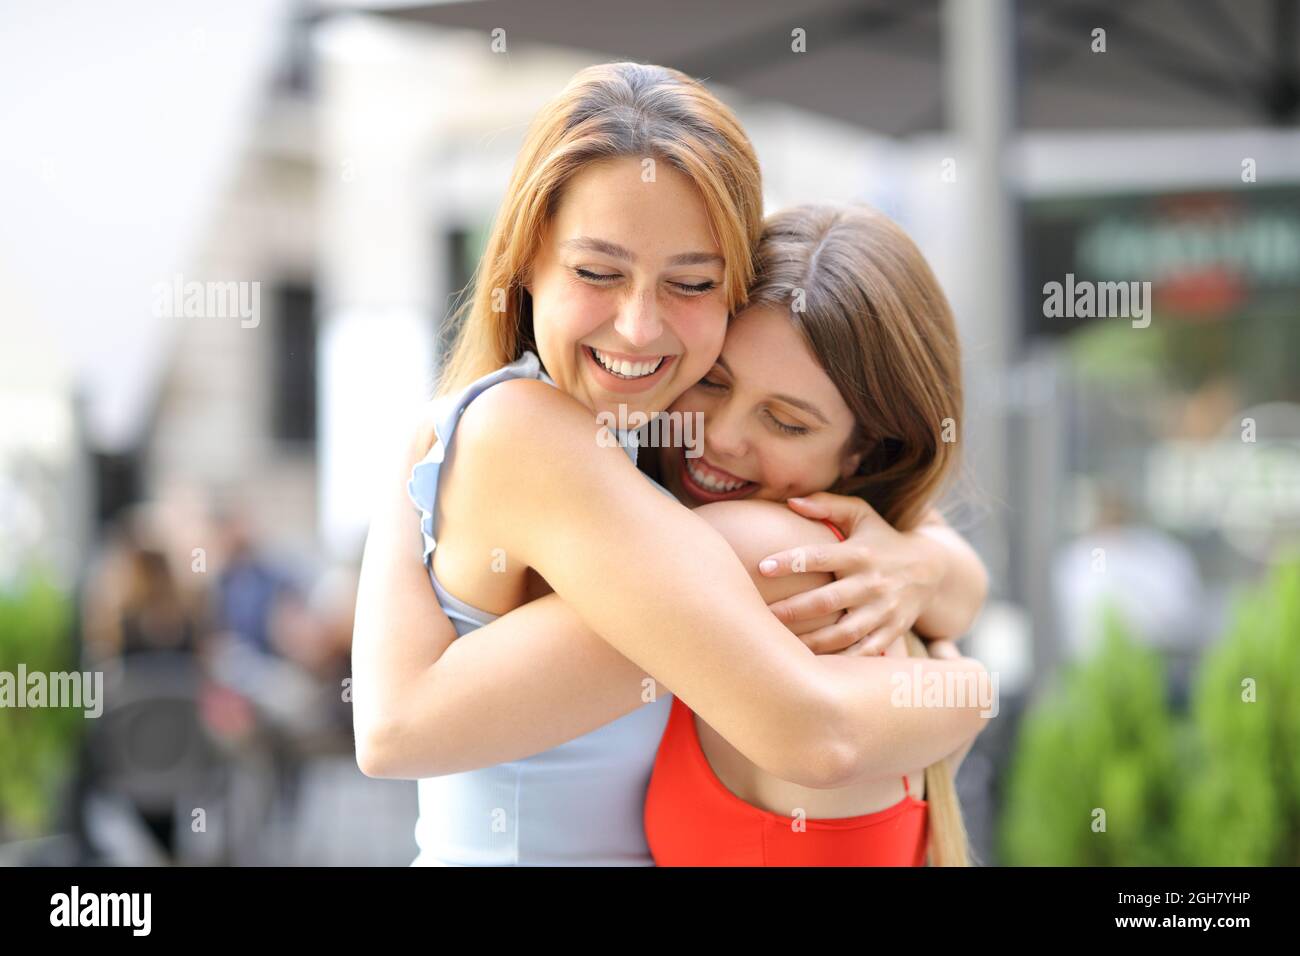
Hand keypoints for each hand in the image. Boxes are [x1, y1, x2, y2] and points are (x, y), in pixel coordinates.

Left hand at [759, 492, 943, 655]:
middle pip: (825, 601)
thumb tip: (791, 500)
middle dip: (791, 610)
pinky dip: (840, 662)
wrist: (931, 570)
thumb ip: (827, 504)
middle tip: (760, 616)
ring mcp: (882, 611)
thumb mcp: (861, 514)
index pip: (818, 556)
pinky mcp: (890, 632)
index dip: (789, 562)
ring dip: (810, 642)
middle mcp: (871, 583)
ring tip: (779, 646)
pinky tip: (813, 667)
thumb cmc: (882, 539)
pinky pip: (862, 653)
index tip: (761, 567)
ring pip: (842, 633)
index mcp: (859, 554)